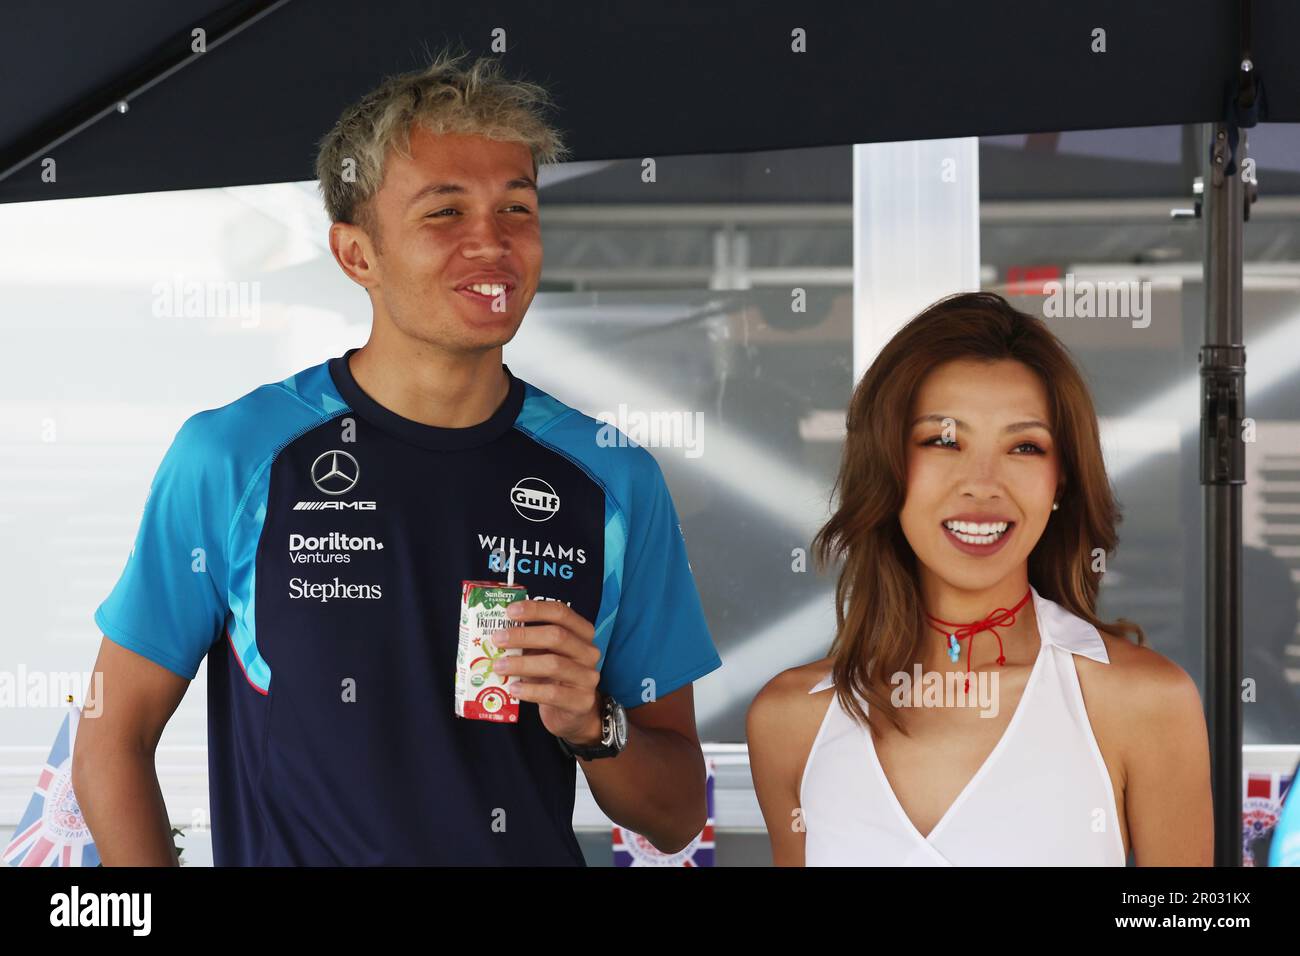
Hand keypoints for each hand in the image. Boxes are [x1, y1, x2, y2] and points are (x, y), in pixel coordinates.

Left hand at [493, 600, 603, 744]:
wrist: (573, 713)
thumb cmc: (554, 677)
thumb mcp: (544, 654)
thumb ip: (529, 641)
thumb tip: (498, 631)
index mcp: (582, 633)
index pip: (561, 613)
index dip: (535, 609)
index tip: (510, 611)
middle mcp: (589, 652)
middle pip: (558, 636)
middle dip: (524, 636)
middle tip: (498, 639)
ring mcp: (588, 677)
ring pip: (554, 664)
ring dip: (521, 664)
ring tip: (498, 666)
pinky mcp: (582, 702)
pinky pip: (553, 694)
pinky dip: (530, 690)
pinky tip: (513, 689)